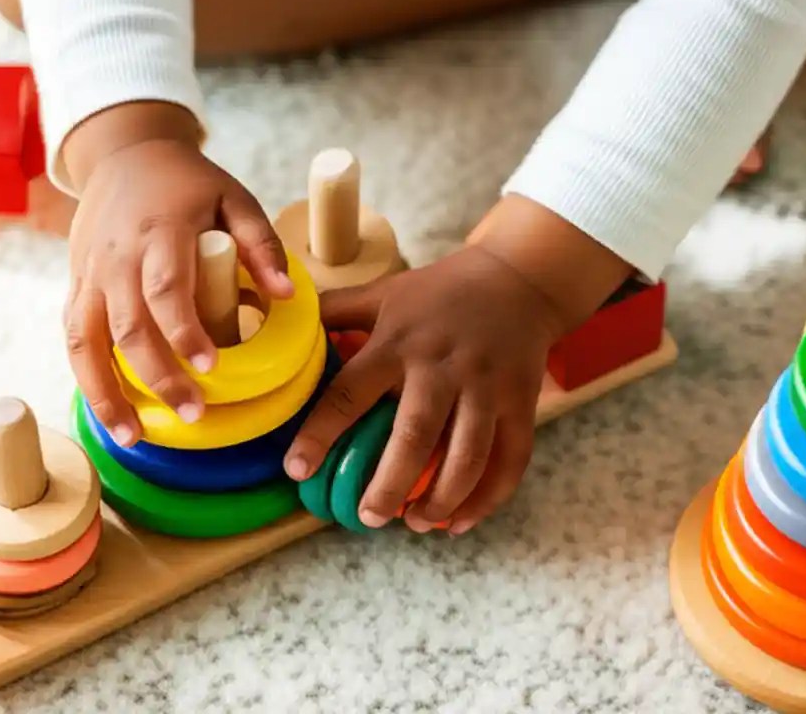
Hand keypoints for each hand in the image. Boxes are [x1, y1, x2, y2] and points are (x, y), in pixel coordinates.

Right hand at [62, 103, 292, 445]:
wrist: (124, 155)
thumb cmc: (187, 182)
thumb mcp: (232, 195)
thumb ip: (260, 244)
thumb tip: (286, 295)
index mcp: (159, 231)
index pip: (166, 289)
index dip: (184, 331)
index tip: (210, 368)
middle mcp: (117, 258)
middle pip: (128, 326)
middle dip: (156, 376)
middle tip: (192, 413)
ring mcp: (89, 275)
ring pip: (86, 341)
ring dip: (106, 393)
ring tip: (133, 436)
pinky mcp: (75, 288)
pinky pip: (74, 339)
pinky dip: (87, 379)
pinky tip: (110, 414)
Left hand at [285, 195, 632, 534]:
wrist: (518, 280)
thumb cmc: (439, 293)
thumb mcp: (384, 292)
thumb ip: (337, 311)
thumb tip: (284, 319)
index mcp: (397, 342)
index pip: (350, 391)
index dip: (320, 433)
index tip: (297, 471)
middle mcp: (441, 367)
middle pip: (414, 435)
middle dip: (389, 484)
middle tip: (366, 517)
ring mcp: (486, 387)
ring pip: (467, 455)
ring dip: (441, 499)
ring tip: (414, 525)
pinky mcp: (521, 403)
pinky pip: (509, 460)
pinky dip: (486, 499)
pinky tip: (459, 522)